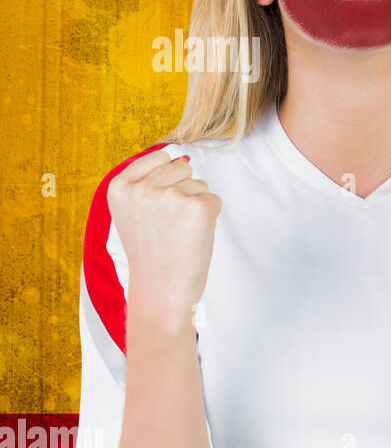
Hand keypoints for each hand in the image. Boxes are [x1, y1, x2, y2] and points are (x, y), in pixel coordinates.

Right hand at [106, 149, 222, 332]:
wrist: (160, 290)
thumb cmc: (150, 252)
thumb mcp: (132, 211)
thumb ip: (148, 181)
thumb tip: (183, 157)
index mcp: (119, 186)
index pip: (158, 158)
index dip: (165, 182)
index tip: (157, 209)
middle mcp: (142, 188)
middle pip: (181, 168)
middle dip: (182, 192)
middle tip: (168, 225)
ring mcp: (170, 197)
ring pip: (199, 184)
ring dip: (195, 206)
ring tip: (178, 232)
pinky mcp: (198, 208)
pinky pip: (214, 200)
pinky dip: (209, 217)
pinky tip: (192, 237)